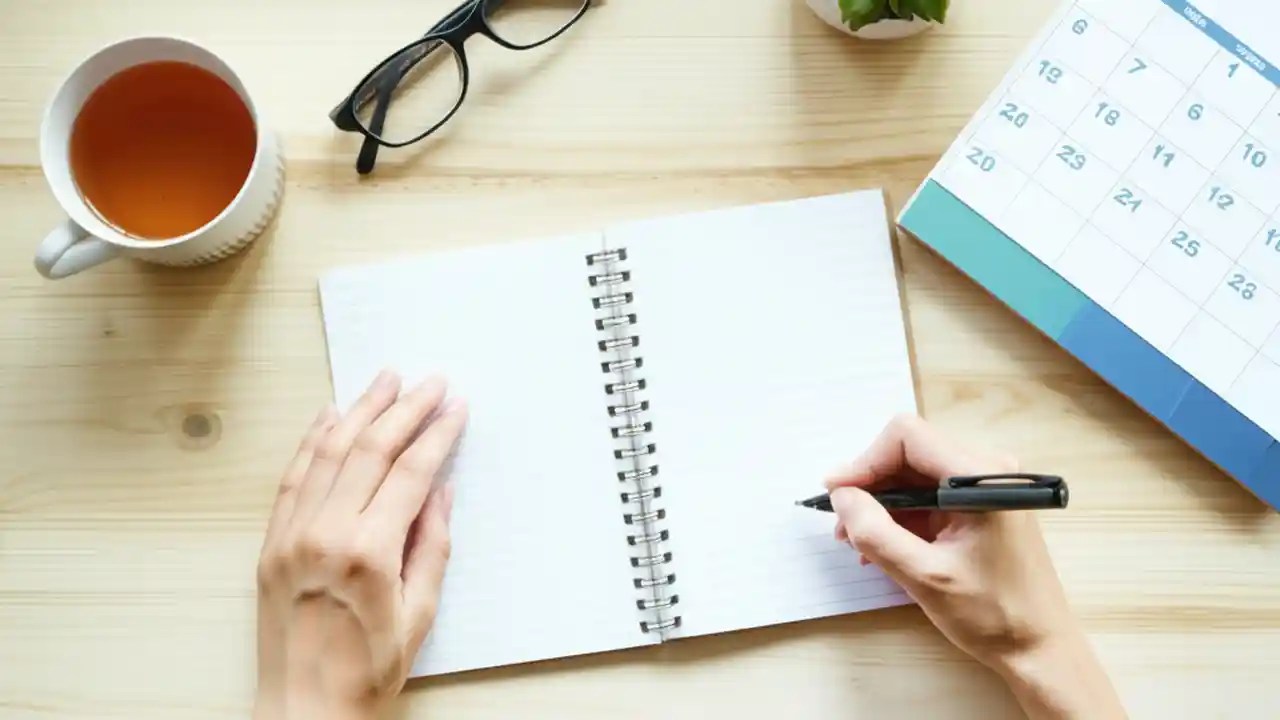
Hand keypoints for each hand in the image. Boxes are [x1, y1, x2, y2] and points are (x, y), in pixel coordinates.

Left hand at [254, 371, 466, 719]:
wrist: (305, 709)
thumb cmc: (366, 672)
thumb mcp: (420, 613)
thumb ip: (432, 545)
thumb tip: (440, 491)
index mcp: (369, 552)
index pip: (410, 472)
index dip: (437, 435)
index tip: (456, 409)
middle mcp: (325, 533)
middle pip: (371, 450)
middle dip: (405, 409)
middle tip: (430, 382)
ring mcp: (292, 535)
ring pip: (328, 452)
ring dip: (360, 411)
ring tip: (384, 381)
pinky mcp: (271, 544)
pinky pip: (292, 478)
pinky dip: (311, 442)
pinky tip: (330, 417)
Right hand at [827, 415, 1123, 719]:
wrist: (1039, 648)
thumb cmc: (993, 616)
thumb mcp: (923, 576)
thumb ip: (876, 533)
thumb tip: (841, 497)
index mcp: (981, 477)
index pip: (907, 437)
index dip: (864, 461)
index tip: (837, 496)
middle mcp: (987, 470)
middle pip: (909, 453)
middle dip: (870, 485)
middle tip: (843, 525)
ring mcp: (986, 487)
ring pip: (914, 474)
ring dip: (882, 503)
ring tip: (860, 542)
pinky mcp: (981, 505)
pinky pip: (929, 494)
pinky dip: (901, 515)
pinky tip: (885, 546)